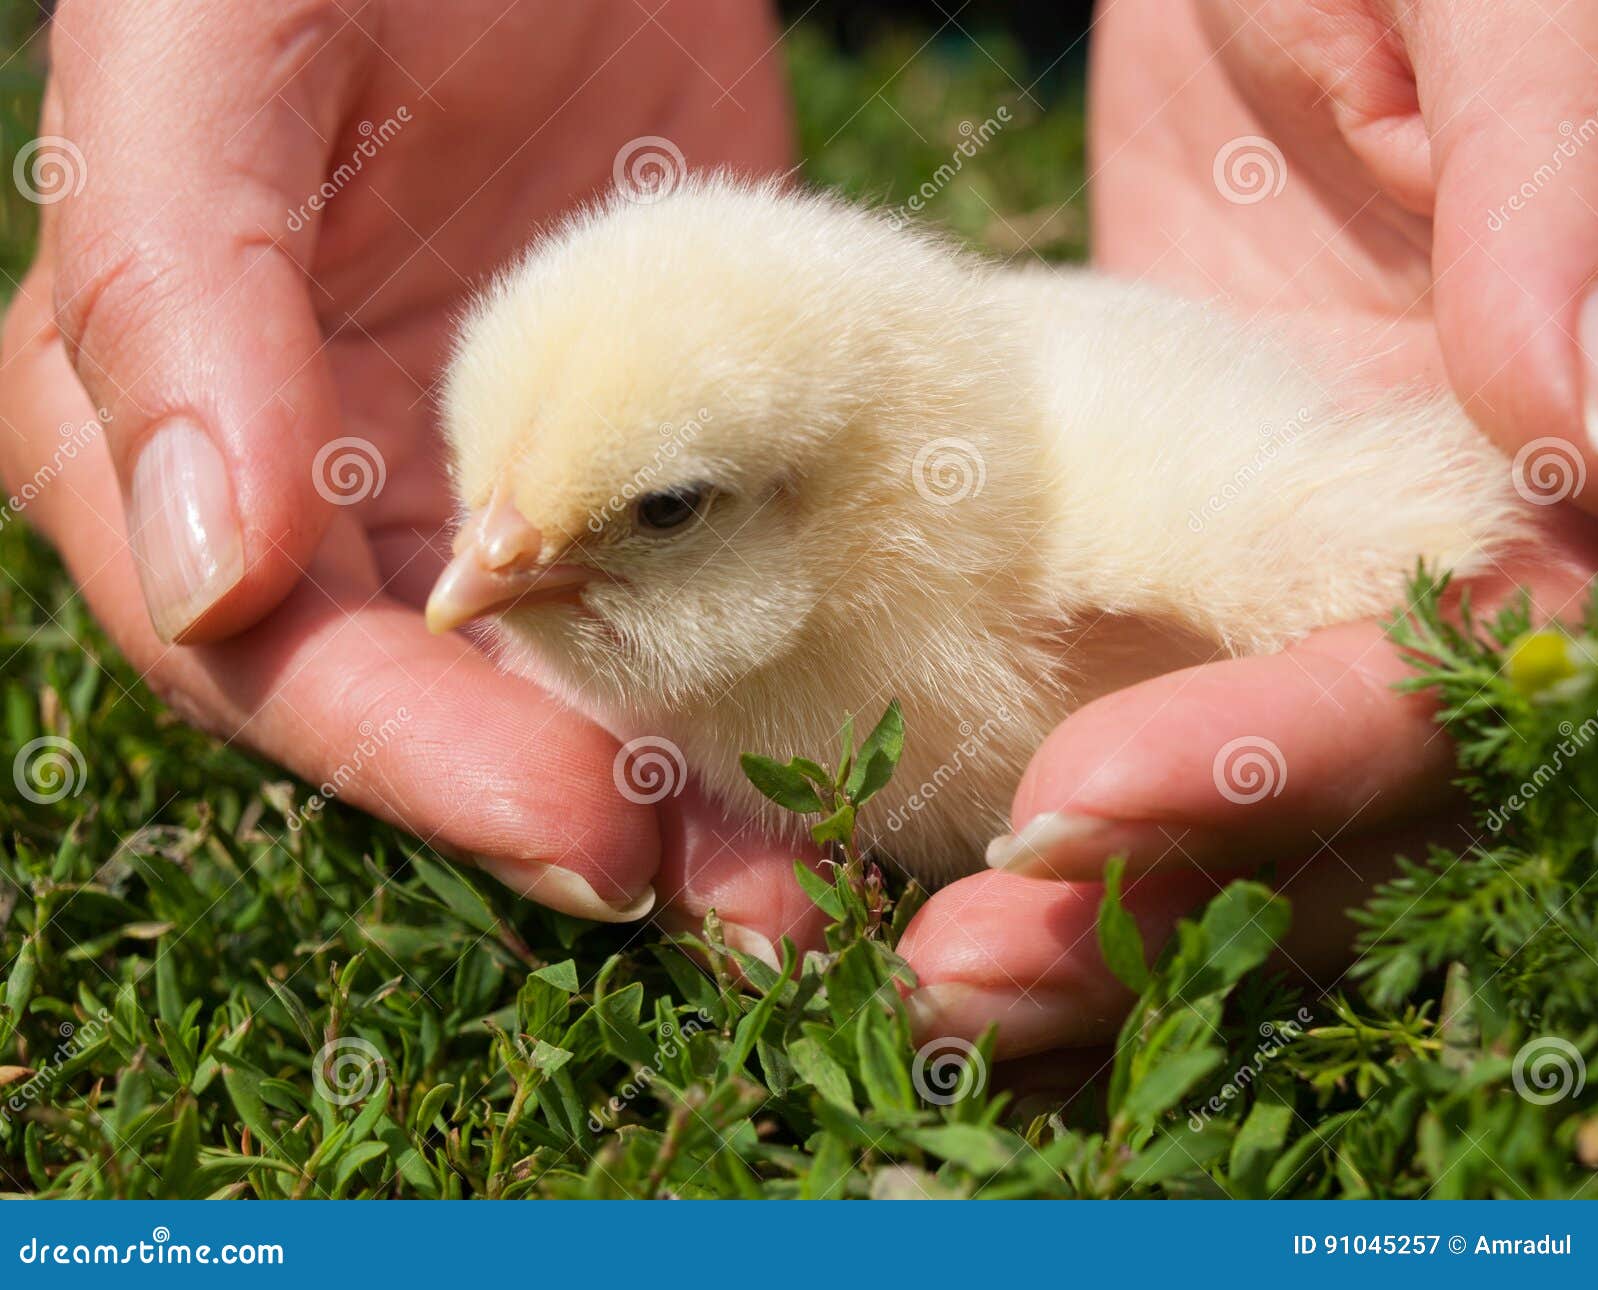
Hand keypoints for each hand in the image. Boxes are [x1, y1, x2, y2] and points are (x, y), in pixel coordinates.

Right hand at [0, 0, 833, 948]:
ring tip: (804, 888)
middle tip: (733, 906)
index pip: (268, 651)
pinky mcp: (628, 449)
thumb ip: (171, 280)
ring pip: (562, 683)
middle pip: (428, 712)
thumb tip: (209, 568)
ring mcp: (482, 472)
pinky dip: (753, 682)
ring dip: (680, 800)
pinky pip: (676, 592)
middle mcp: (318, 485)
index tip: (582, 823)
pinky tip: (849, 752)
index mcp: (170, 417)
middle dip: (571, 815)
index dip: (416, 755)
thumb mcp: (223, 49)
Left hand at [895, 0, 1597, 1060]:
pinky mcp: (1108, 583)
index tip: (1080, 788)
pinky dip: (954, 809)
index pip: (1429, 672)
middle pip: (1308, 811)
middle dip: (1142, 902)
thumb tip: (1584, 416)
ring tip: (909, 974)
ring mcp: (1240, 597)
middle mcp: (1383, 572)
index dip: (1283, 753)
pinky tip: (833, 870)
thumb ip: (1547, 173)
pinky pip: (1048, 723)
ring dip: (1053, 916)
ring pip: (1183, 814)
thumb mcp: (1464, 10)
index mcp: (1506, 469)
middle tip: (963, 966)